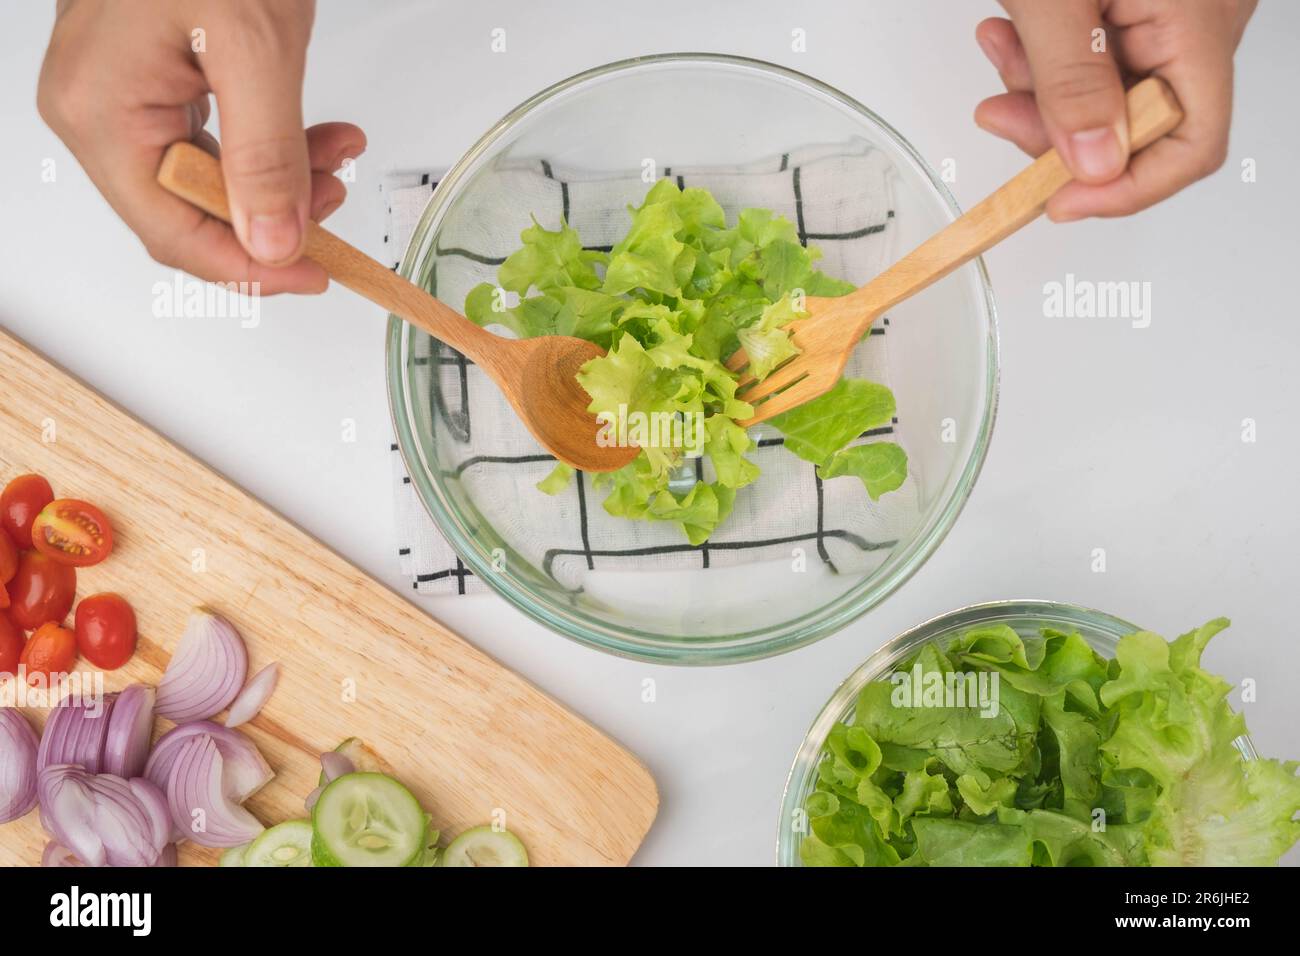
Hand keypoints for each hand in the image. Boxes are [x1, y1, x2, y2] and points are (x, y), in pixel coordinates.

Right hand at [38, 0, 365, 292]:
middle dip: (274, 217)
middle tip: (335, 203)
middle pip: (190, 212)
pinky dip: (271, 144)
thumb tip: (273, 244)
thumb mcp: (254, 45)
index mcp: (102, 113)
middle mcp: (98, 110)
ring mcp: (120, 94)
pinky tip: (317, 135)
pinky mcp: (151, 77)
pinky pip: (212, 139)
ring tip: (338, 153)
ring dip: (283, 180)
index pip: (174, 233)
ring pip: (208, 179)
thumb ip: (265, 156)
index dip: (249, 267)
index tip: (315, 272)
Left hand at [975, 0, 1255, 220]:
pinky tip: (1013, 38)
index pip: (1191, 146)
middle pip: (1139, 128)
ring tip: (1001, 50)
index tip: (1055, 201)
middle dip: (1057, 133)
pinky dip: (1050, 62)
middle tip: (1001, 115)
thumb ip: (1072, 80)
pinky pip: (1102, 59)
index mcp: (1201, 21)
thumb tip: (1093, 164)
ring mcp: (1176, 15)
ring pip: (1110, 97)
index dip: (1121, 190)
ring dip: (1041, 92)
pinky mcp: (1145, 7)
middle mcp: (1202, 22)